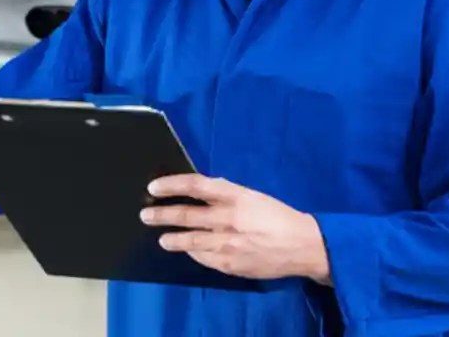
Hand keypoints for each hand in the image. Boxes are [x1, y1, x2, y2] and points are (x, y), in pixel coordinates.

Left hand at [140, 174, 330, 282]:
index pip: (195, 185)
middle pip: (186, 214)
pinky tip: (187, 252)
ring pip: (190, 240)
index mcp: (235, 195)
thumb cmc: (277, 217)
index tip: (153, 188)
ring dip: (171, 239)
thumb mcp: (252, 196)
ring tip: (162, 239)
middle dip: (162, 215)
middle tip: (146, 215)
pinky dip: (193, 253)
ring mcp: (227, 243)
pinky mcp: (229, 263)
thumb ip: (225, 194)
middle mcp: (227, 217)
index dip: (171, 185)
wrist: (302, 246)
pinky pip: (203, 258)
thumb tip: (198, 191)